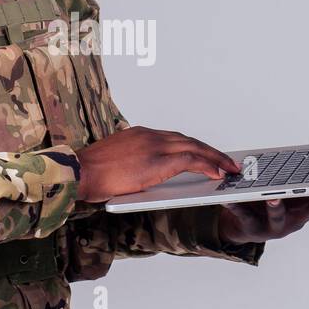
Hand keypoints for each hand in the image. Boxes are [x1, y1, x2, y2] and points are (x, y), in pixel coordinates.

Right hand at [76, 126, 239, 202]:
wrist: (80, 172)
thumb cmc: (91, 173)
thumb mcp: (116, 161)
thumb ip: (134, 162)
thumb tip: (145, 174)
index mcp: (140, 134)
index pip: (174, 138)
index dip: (193, 147)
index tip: (205, 155)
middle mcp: (150, 135)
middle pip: (188, 140)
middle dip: (209, 151)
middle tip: (227, 161)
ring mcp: (154, 145)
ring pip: (194, 147)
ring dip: (214, 157)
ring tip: (229, 167)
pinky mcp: (157, 160)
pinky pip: (190, 159)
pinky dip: (207, 164)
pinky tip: (217, 172)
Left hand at [216, 167, 308, 244]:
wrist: (244, 227)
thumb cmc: (276, 206)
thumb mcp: (300, 195)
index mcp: (306, 209)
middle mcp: (294, 221)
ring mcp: (274, 227)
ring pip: (277, 217)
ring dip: (277, 208)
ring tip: (274, 199)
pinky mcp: (251, 228)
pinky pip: (244, 216)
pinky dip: (237, 207)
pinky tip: (230, 198)